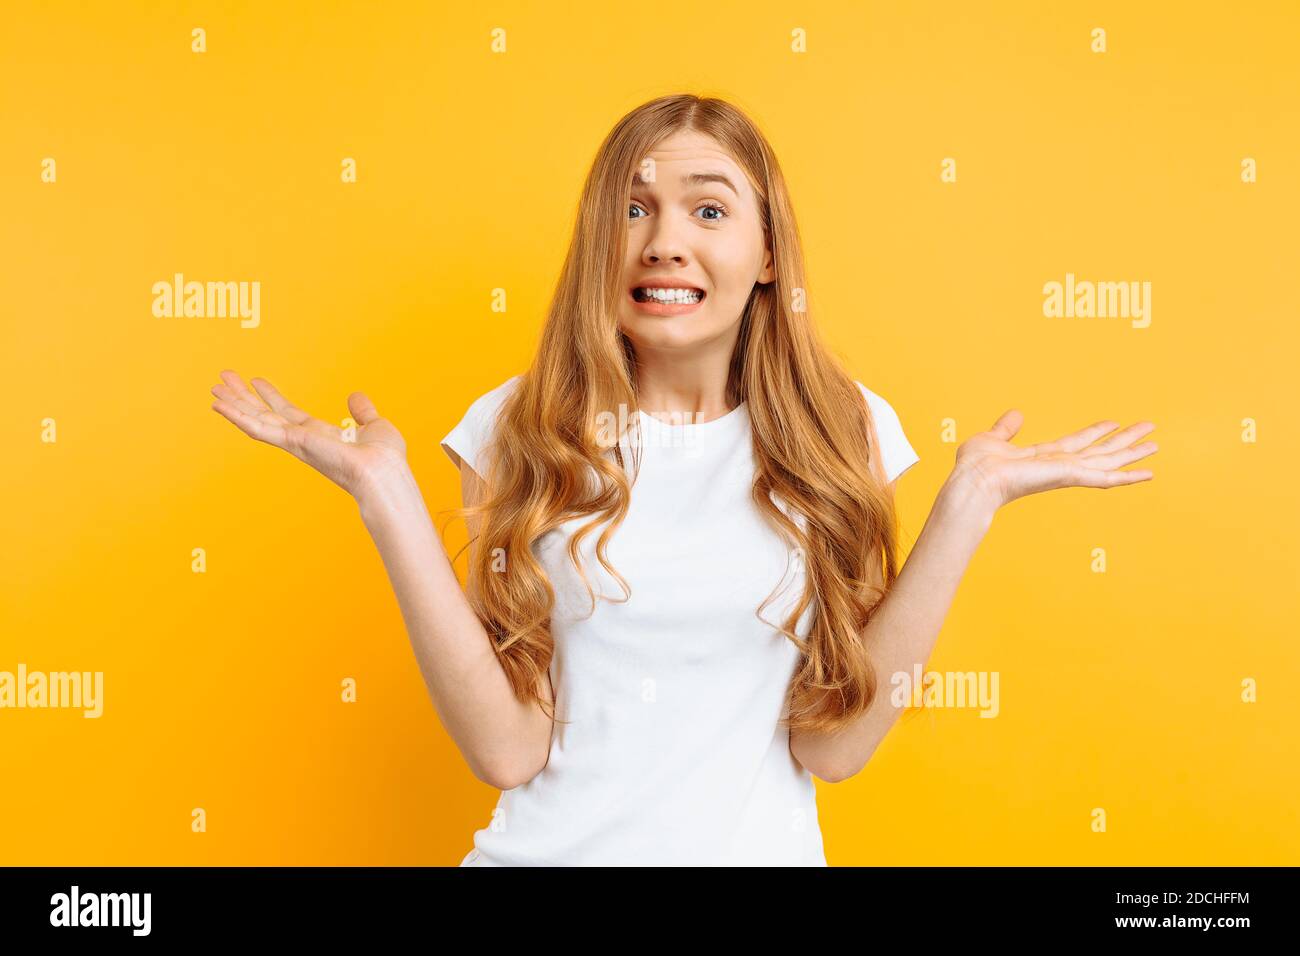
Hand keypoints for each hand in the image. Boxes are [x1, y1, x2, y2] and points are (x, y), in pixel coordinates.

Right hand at [209, 369, 407, 499]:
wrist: (384, 473)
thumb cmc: (384, 459)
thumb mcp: (374, 426)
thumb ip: (362, 412)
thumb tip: (355, 397)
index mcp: (320, 436)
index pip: (289, 413)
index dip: (272, 396)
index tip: (257, 380)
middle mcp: (303, 441)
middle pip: (265, 414)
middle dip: (244, 398)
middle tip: (223, 379)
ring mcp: (294, 443)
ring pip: (256, 420)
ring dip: (234, 404)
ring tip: (214, 387)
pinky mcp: (292, 442)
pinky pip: (257, 428)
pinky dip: (236, 416)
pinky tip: (218, 405)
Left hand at [952, 410, 1156, 511]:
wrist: (973, 482)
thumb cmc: (975, 467)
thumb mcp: (993, 438)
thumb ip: (1006, 428)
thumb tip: (1016, 414)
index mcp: (1041, 458)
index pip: (1075, 444)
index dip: (1095, 432)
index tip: (1113, 423)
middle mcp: (1058, 467)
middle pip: (1098, 451)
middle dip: (1123, 441)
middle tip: (1149, 431)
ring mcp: (1066, 473)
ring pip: (1107, 461)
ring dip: (1132, 453)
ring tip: (1156, 445)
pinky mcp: (1069, 477)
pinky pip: (1105, 478)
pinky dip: (1128, 476)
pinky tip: (1148, 473)